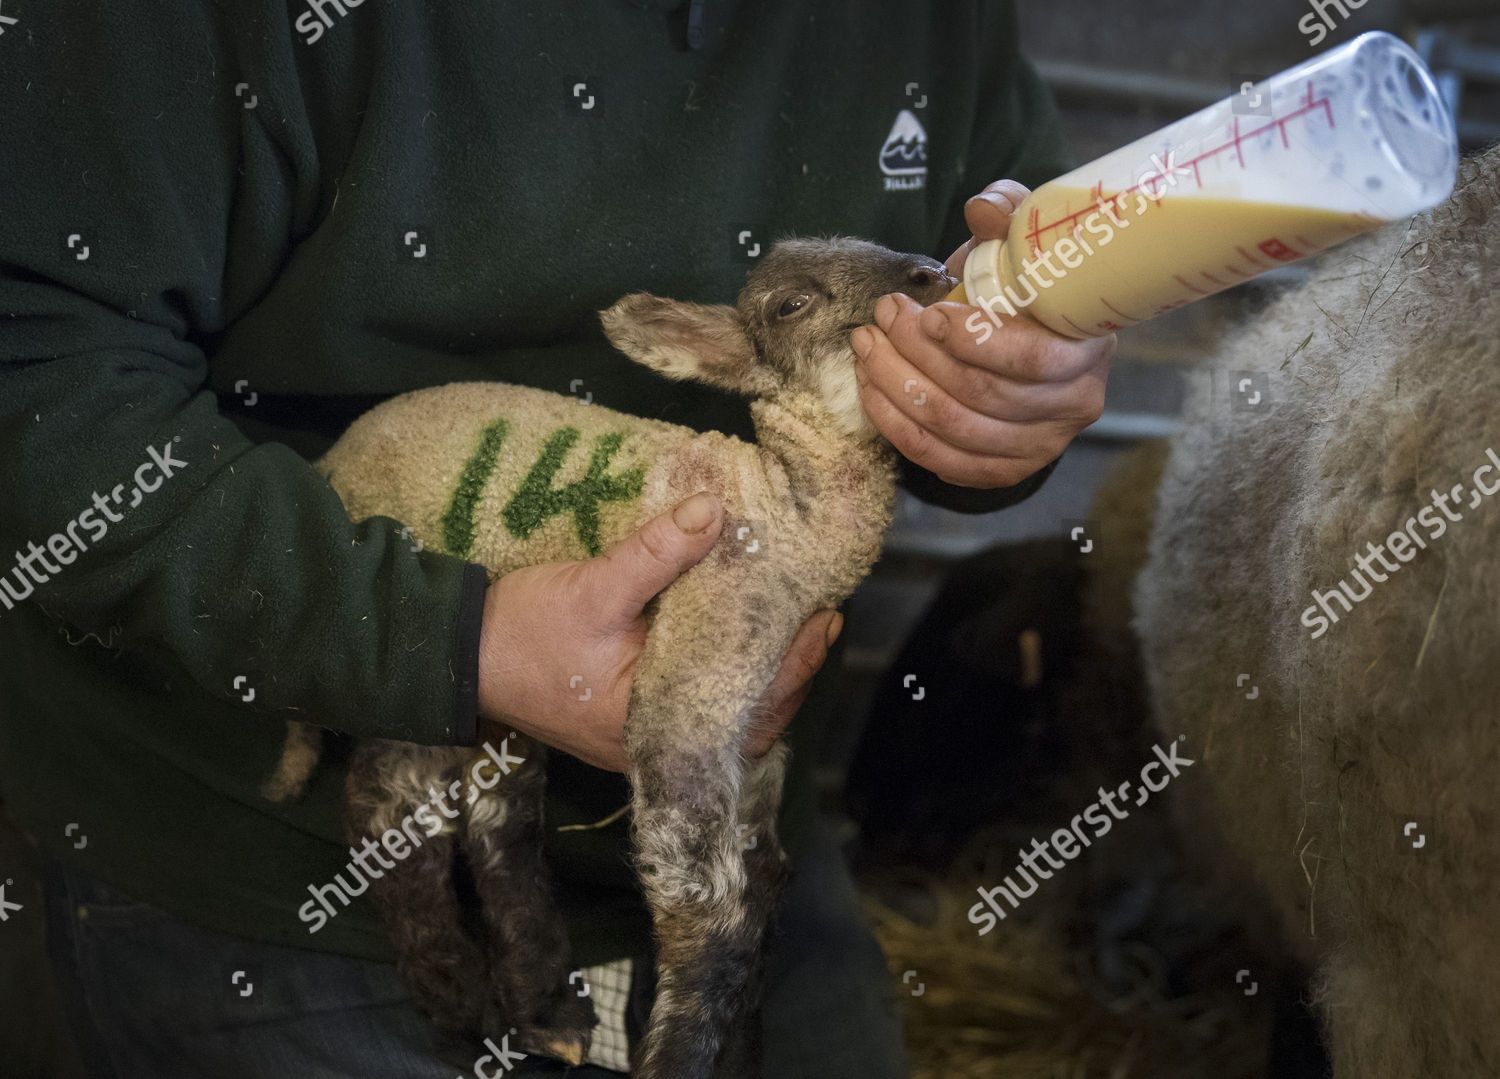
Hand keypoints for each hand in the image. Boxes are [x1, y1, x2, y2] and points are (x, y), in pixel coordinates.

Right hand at [475, 492, 842, 771]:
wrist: (458, 656)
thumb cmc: (525, 632)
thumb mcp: (594, 588)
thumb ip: (655, 553)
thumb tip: (716, 512)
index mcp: (654, 726)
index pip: (751, 708)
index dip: (796, 665)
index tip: (824, 618)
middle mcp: (654, 742)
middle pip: (747, 721)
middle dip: (789, 673)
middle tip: (820, 619)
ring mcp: (640, 734)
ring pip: (723, 715)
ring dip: (759, 675)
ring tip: (789, 625)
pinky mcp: (626, 717)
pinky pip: (694, 702)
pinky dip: (723, 675)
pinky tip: (736, 639)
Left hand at [851, 179, 1115, 488]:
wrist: (1033, 333)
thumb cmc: (1027, 286)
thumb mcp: (1024, 242)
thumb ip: (1008, 218)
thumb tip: (982, 208)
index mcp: (1089, 349)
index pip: (1032, 359)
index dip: (973, 341)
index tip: (929, 312)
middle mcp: (1073, 405)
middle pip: (980, 394)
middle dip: (917, 353)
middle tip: (882, 316)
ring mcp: (1040, 445)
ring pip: (954, 427)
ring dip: (896, 387)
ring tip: (867, 346)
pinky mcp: (1004, 469)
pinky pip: (941, 460)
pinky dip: (897, 425)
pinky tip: (872, 388)